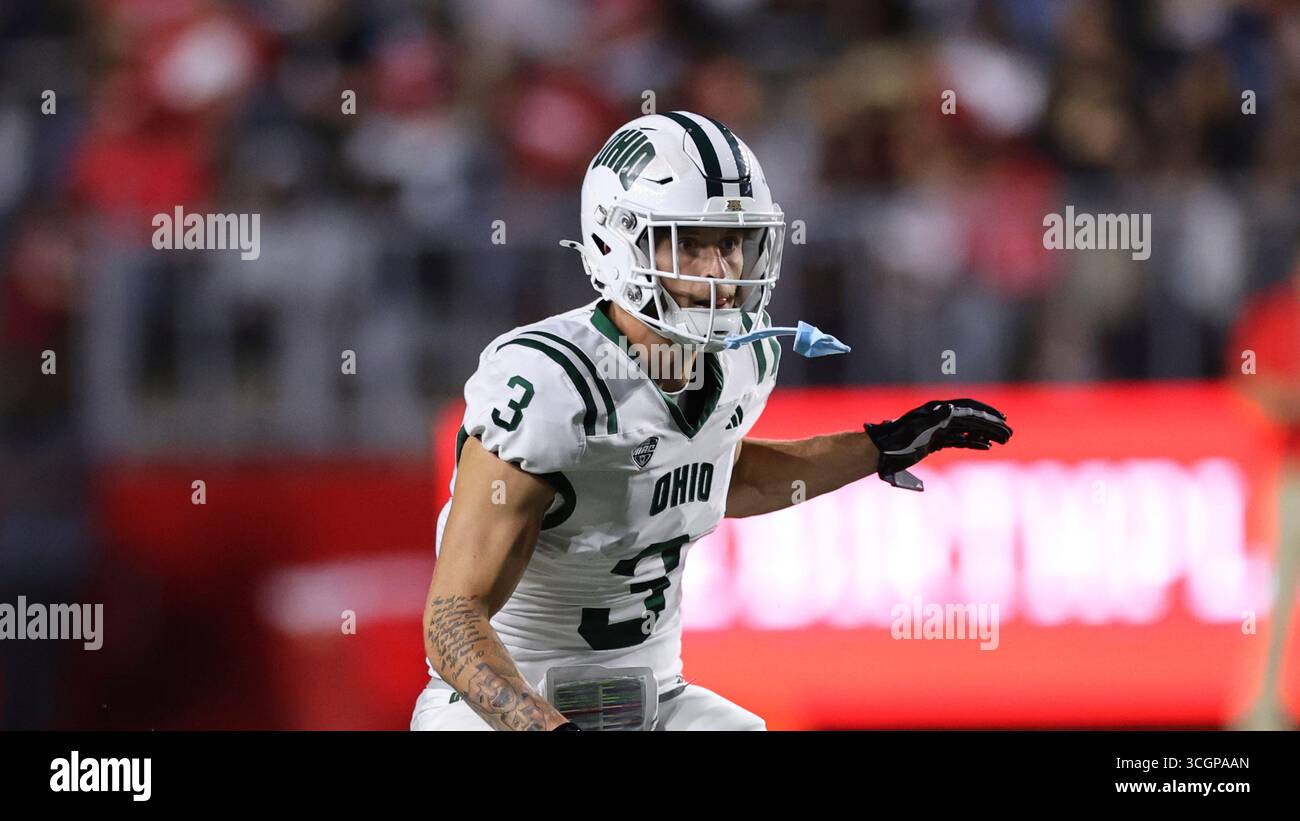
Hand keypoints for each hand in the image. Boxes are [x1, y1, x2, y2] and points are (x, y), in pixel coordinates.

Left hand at [865, 399, 1011, 490]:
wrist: (880, 450)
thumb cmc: (897, 440)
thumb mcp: (917, 430)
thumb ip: (935, 419)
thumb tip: (952, 408)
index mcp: (938, 411)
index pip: (968, 409)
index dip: (987, 413)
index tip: (1003, 420)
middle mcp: (940, 417)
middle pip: (971, 419)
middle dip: (991, 425)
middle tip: (1009, 434)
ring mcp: (937, 429)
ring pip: (967, 430)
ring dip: (985, 434)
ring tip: (1003, 441)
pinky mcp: (934, 441)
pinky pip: (959, 440)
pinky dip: (973, 442)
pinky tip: (985, 447)